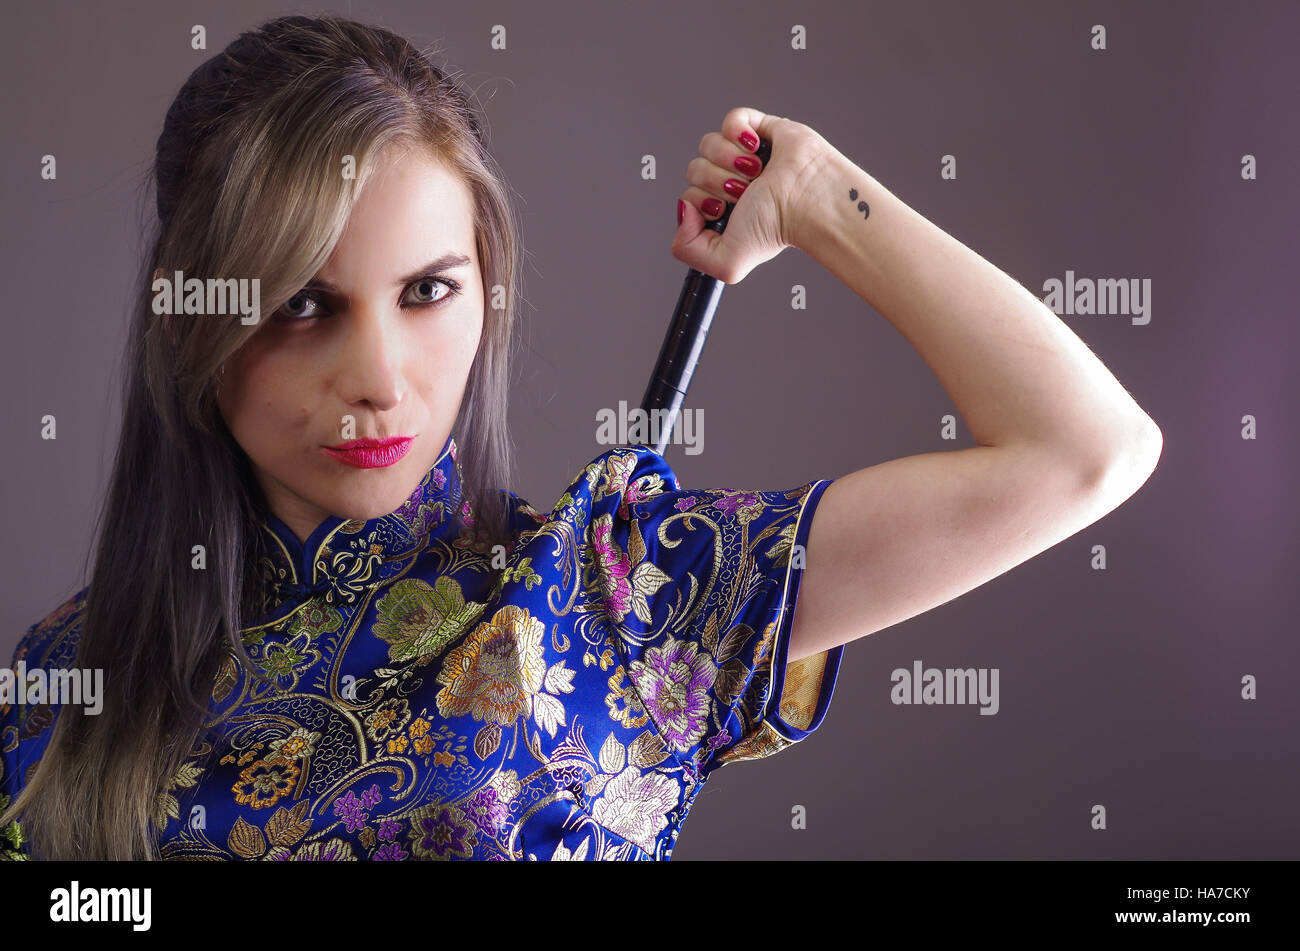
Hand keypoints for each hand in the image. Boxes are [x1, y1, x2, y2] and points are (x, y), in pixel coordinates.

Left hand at [671, 106, 838, 283]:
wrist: (804, 200)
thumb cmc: (774, 229)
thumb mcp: (726, 263)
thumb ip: (687, 249)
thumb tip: (682, 209)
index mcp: (724, 209)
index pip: (689, 196)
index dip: (700, 201)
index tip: (724, 210)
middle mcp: (732, 182)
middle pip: (695, 169)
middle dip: (716, 182)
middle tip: (744, 192)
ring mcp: (745, 155)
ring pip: (709, 144)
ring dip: (729, 159)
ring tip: (755, 171)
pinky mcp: (760, 129)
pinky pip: (732, 119)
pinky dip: (738, 131)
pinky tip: (754, 148)